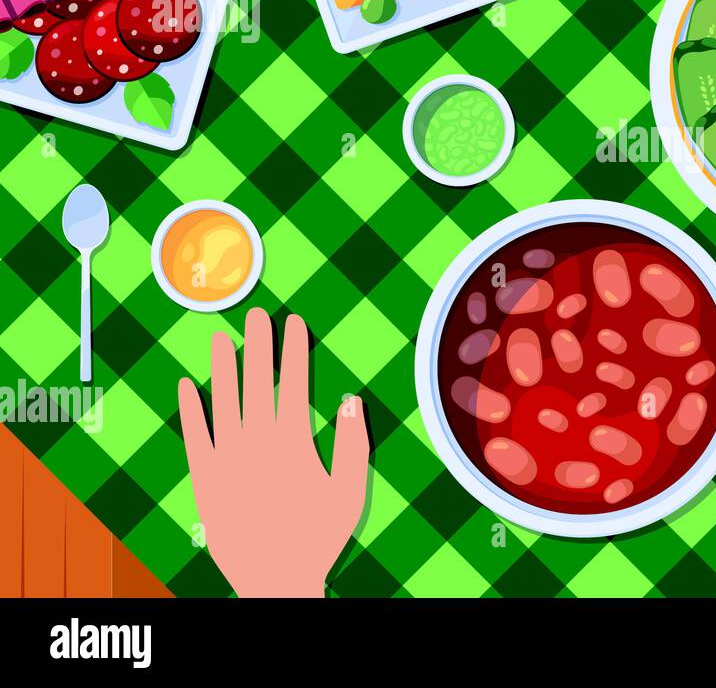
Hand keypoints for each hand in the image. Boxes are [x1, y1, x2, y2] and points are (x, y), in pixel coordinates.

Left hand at [178, 308, 369, 597]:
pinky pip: (194, 435)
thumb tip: (350, 399)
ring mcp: (226, 458)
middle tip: (256, 314)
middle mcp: (256, 442)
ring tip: (218, 337)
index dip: (295, 349)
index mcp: (293, 441)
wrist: (273, 578)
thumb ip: (351, 443)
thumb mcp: (349, 491)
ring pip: (222, 401)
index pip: (294, 382)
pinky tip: (186, 386)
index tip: (296, 322)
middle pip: (256, 382)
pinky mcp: (204, 477)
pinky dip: (190, 409)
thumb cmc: (317, 537)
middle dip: (257, 344)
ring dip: (221, 367)